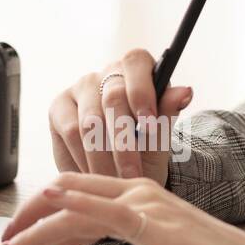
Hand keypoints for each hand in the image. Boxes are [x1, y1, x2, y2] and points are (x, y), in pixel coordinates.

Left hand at [0, 173, 244, 244]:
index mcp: (139, 202)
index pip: (76, 203)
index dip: (38, 223)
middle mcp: (137, 194)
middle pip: (64, 202)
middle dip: (23, 229)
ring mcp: (145, 204)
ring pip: (71, 209)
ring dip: (31, 233)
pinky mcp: (153, 223)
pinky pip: (102, 210)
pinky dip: (69, 208)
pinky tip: (43, 214)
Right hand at [48, 49, 194, 184]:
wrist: (121, 171)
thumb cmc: (145, 150)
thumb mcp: (159, 138)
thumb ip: (167, 114)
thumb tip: (186, 91)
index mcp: (136, 69)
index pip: (136, 63)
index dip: (142, 92)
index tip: (149, 125)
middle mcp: (106, 74)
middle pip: (112, 97)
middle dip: (124, 140)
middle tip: (133, 173)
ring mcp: (79, 89)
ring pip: (89, 121)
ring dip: (103, 157)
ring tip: (115, 181)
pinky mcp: (58, 108)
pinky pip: (70, 134)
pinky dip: (84, 159)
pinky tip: (95, 176)